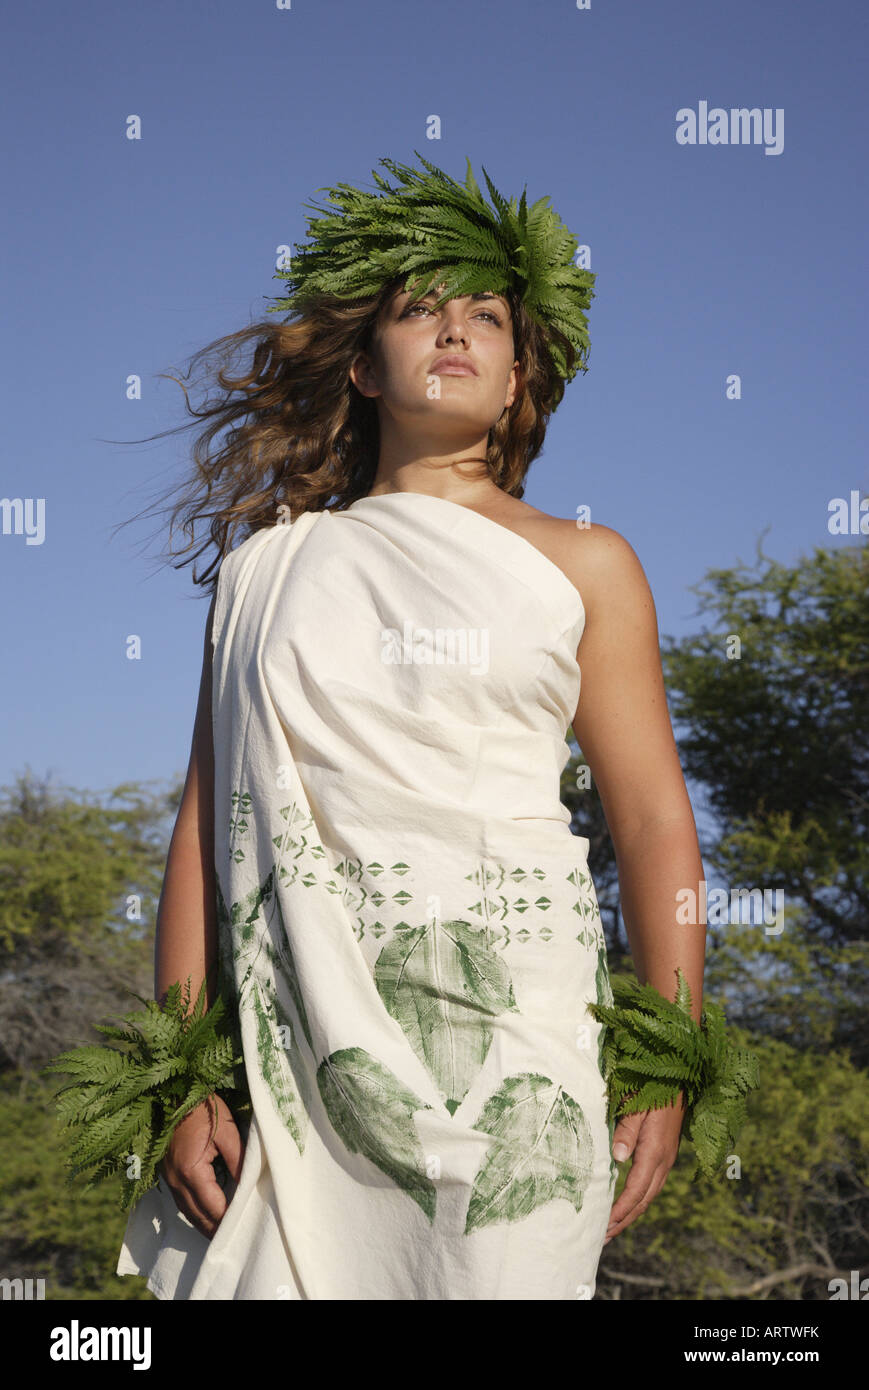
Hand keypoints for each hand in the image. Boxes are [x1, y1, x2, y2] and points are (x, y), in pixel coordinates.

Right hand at [160, 1094, 244, 1239]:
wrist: (174, 1093)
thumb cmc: (203, 1108)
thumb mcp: (226, 1131)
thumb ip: (238, 1160)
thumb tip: (247, 1186)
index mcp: (191, 1171)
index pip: (213, 1207)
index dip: (228, 1220)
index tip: (243, 1228)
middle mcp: (176, 1180)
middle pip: (197, 1216)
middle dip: (215, 1229)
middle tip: (233, 1241)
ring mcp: (168, 1178)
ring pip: (187, 1211)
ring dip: (203, 1224)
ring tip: (220, 1234)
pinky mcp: (167, 1173)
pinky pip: (181, 1201)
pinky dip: (194, 1211)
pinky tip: (205, 1214)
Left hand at [604, 1097, 684, 1243]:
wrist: (680, 1078)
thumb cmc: (653, 1088)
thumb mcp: (637, 1105)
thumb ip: (627, 1131)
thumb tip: (617, 1159)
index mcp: (655, 1152)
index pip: (636, 1190)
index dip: (620, 1210)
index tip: (604, 1226)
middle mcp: (664, 1161)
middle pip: (644, 1200)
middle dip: (624, 1220)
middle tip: (603, 1237)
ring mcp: (667, 1158)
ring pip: (649, 1195)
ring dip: (632, 1213)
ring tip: (613, 1227)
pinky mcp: (665, 1154)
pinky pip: (652, 1185)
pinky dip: (639, 1199)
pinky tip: (628, 1202)